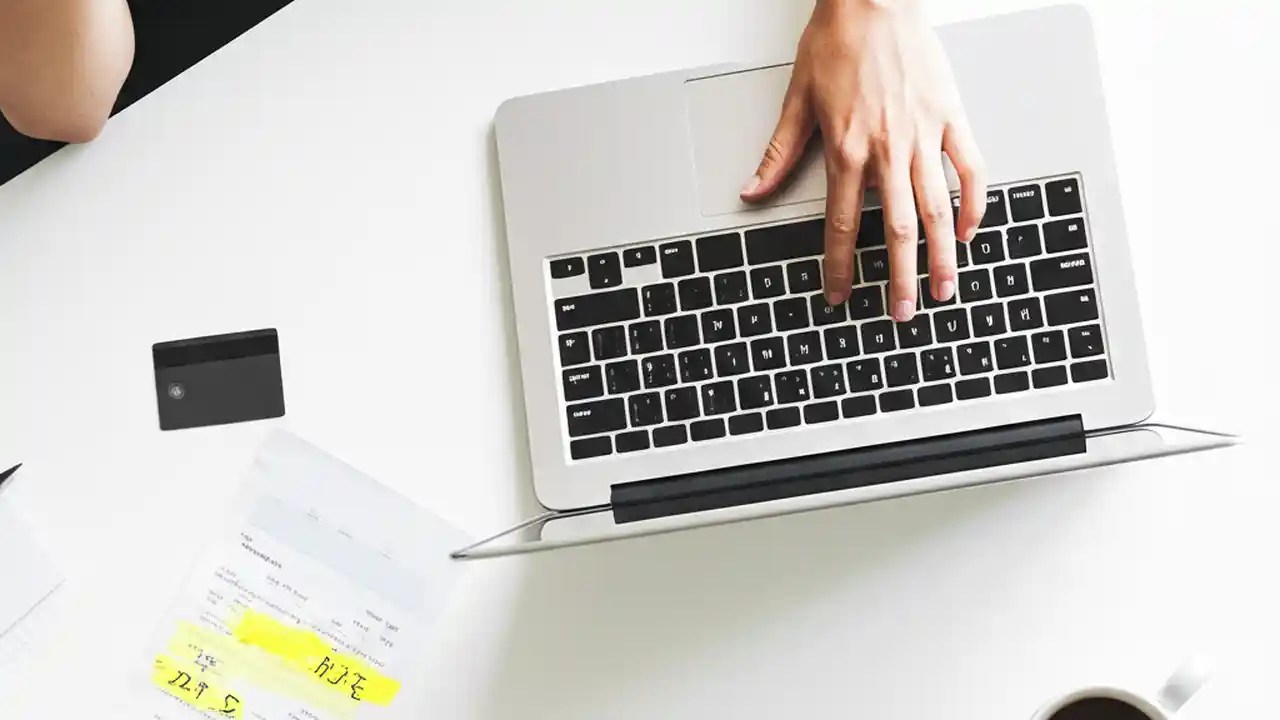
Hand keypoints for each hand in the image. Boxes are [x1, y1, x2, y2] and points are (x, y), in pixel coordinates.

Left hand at [740, 0, 985, 320]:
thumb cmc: (837, 41)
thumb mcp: (797, 99)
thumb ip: (779, 153)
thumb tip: (752, 191)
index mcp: (847, 148)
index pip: (843, 224)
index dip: (840, 266)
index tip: (840, 295)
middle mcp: (888, 149)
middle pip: (897, 229)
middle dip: (899, 278)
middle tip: (901, 313)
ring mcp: (924, 135)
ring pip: (937, 208)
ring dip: (941, 255)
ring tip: (943, 290)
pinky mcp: (951, 117)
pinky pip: (969, 168)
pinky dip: (971, 203)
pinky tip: (967, 231)